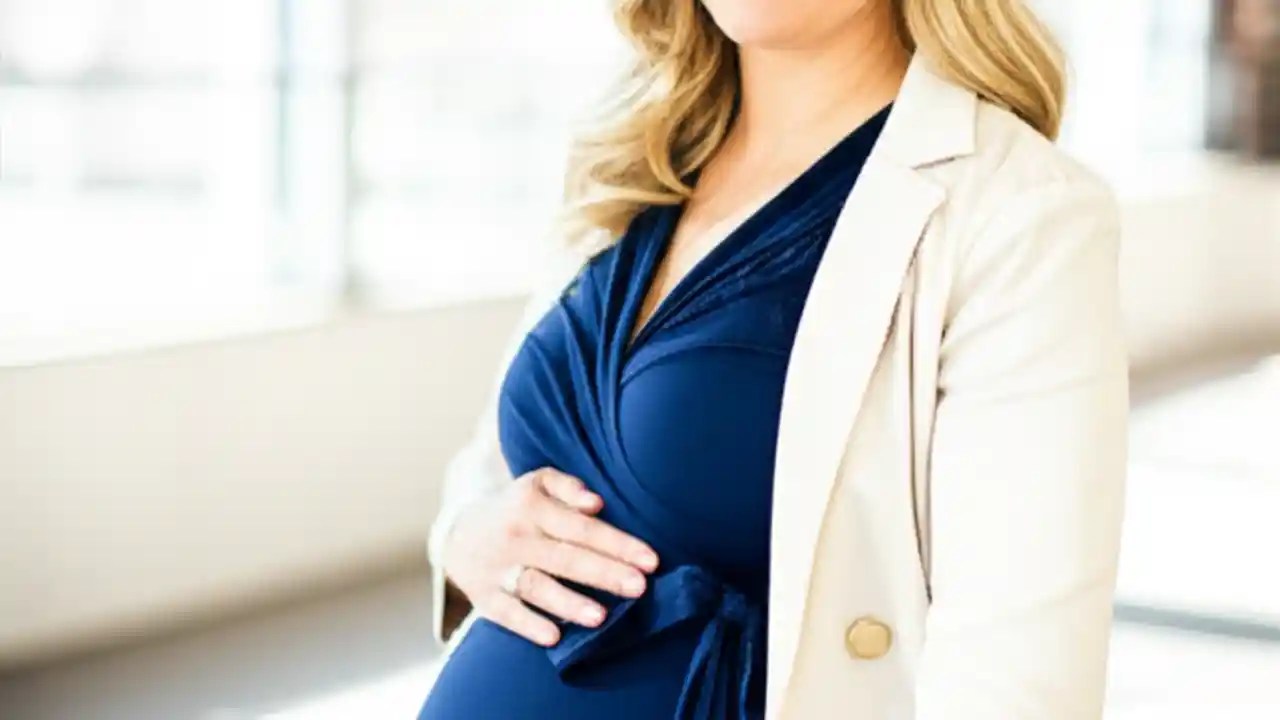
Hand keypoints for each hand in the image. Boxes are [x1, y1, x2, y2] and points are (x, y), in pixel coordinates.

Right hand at [442, 467, 659, 646]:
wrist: (458, 533)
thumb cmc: (516, 508)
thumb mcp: (537, 483)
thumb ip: (568, 487)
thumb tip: (596, 503)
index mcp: (533, 507)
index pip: (582, 528)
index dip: (617, 543)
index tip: (651, 561)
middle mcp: (516, 537)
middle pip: (566, 557)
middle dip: (604, 573)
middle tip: (639, 587)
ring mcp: (499, 569)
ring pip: (536, 587)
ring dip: (568, 602)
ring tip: (601, 617)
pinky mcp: (484, 597)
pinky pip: (507, 613)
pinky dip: (528, 624)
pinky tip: (554, 637)